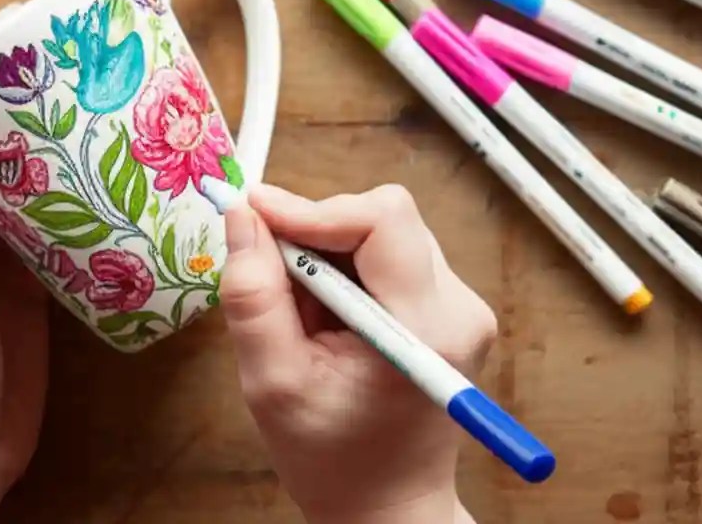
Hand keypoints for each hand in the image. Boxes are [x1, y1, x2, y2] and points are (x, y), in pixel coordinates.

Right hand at [220, 184, 495, 523]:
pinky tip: (324, 312)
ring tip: (299, 307)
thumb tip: (242, 216)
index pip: (382, 220)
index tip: (254, 214)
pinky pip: (388, 252)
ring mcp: (460, 304)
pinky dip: (344, 266)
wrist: (388, 504)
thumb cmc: (330, 459)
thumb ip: (254, 296)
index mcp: (426, 328)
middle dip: (315, 229)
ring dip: (328, 250)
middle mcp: (458, 305)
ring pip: (383, 229)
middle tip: (266, 267)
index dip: (313, 207)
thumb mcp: (271, 383)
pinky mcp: (448, 305)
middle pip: (383, 217)